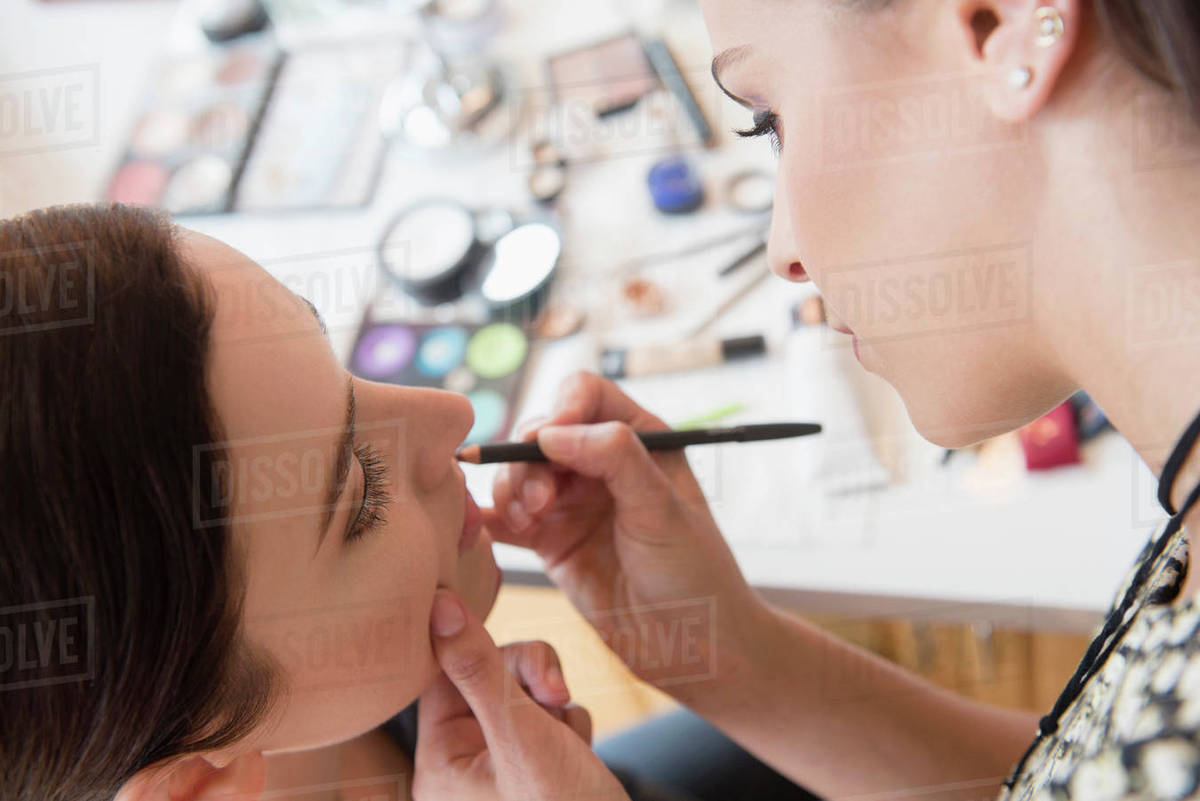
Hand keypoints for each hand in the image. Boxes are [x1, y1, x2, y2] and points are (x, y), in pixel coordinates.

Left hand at [412, 589, 627, 800]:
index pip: (442, 676)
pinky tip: (580, 754)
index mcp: (441, 765)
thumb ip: (479, 668)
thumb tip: (438, 607)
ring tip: (570, 736)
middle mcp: (466, 768)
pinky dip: (571, 727)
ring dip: (556, 703)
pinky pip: (550, 719)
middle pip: (489, 677)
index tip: (495, 626)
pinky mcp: (539, 770)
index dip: (471, 646)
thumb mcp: (519, 734)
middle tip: (554, 693)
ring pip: (524, 693)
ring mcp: (504, 769)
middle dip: (528, 677)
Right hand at [486, 371, 766, 691]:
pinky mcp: (550, 541)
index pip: (586, 396)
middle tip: (539, 505)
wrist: (691, 645)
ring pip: (518, 473)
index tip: (545, 442)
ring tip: (528, 523)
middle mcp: (601, 463)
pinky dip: (491, 521)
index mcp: (640, 438)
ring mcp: (573, 501)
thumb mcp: (662, 508)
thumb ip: (614, 458)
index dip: (560, 410)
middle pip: (541, 433)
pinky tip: (489, 531)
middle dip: (528, 461)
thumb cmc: (695, 573)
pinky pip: (507, 519)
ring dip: (510, 491)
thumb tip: (554, 431)